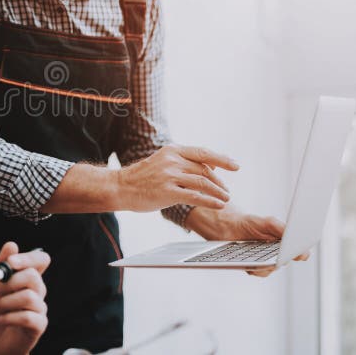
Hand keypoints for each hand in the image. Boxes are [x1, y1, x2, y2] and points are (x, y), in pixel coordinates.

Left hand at [0, 242, 49, 354]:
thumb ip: (0, 265)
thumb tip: (12, 245)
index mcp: (28, 278)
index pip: (41, 260)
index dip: (29, 258)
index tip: (11, 263)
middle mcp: (37, 291)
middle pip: (33, 276)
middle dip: (10, 283)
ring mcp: (40, 308)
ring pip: (29, 296)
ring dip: (7, 302)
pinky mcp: (39, 325)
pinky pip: (28, 316)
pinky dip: (9, 317)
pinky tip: (2, 319)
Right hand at [117, 145, 237, 211]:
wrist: (120, 187)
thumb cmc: (142, 177)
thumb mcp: (162, 161)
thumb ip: (182, 162)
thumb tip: (208, 166)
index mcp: (172, 150)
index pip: (203, 152)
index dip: (221, 159)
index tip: (235, 166)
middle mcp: (172, 160)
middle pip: (205, 170)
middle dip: (220, 182)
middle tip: (226, 191)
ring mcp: (170, 176)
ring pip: (203, 182)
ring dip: (219, 192)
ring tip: (225, 199)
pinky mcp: (167, 192)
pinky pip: (196, 196)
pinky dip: (211, 201)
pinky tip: (219, 205)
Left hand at [185, 205, 309, 276]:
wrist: (230, 226)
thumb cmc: (251, 223)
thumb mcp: (268, 222)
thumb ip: (281, 228)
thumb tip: (293, 235)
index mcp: (285, 242)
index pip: (299, 252)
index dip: (301, 253)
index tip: (300, 254)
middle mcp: (277, 254)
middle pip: (285, 261)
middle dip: (282, 259)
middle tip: (279, 257)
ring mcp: (266, 261)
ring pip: (271, 268)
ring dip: (267, 265)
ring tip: (260, 260)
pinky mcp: (254, 267)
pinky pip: (258, 272)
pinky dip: (255, 268)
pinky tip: (250, 264)